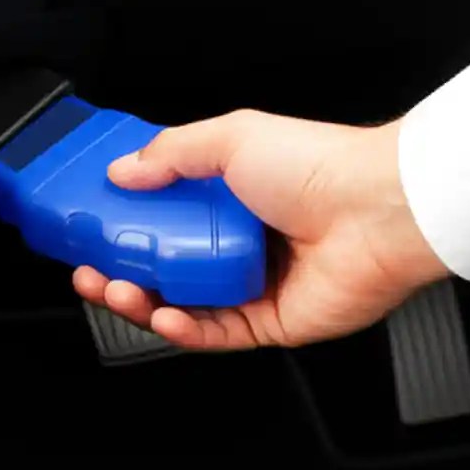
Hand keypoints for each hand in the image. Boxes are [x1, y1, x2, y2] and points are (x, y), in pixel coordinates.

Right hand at [72, 109, 448, 349]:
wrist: (378, 210)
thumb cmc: (320, 166)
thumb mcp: (231, 137)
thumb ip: (171, 153)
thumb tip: (123, 170)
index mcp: (234, 192)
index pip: (166, 212)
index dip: (127, 222)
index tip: (93, 224)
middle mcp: (244, 238)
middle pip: (169, 262)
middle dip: (124, 268)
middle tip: (91, 268)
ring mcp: (258, 280)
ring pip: (187, 302)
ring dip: (144, 301)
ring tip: (115, 290)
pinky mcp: (275, 320)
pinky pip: (219, 332)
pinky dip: (185, 329)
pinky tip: (160, 316)